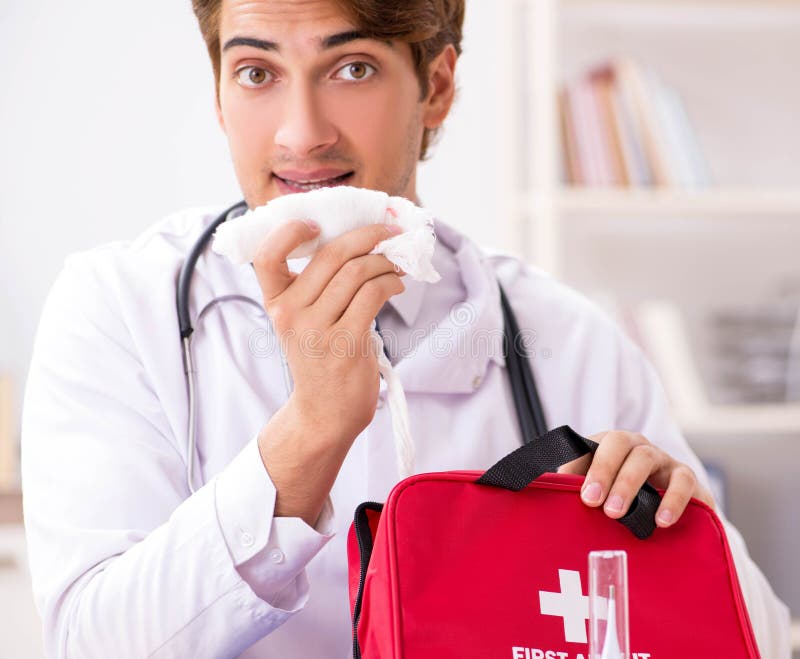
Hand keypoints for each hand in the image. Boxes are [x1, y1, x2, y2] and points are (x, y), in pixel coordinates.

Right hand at [251, 219, 404, 524]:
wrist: (324, 413)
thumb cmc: (319, 361)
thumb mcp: (302, 323)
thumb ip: (315, 287)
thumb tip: (357, 242)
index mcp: (276, 303)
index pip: (268, 256)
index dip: (290, 232)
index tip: (316, 223)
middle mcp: (291, 313)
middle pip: (332, 254)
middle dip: (368, 236)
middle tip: (389, 232)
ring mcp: (318, 329)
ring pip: (357, 271)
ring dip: (385, 261)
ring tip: (398, 265)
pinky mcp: (346, 342)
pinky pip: (374, 294)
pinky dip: (391, 283)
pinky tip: (397, 285)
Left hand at [558, 430, 714, 527]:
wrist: (672, 509)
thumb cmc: (624, 501)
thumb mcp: (600, 496)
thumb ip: (577, 495)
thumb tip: (551, 503)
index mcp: (607, 446)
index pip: (588, 444)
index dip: (576, 463)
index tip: (564, 486)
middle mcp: (634, 446)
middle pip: (617, 443)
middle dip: (602, 470)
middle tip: (592, 501)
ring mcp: (661, 458)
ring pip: (644, 458)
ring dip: (628, 484)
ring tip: (617, 513)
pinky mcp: (686, 476)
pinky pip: (683, 480)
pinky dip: (672, 499)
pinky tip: (661, 521)